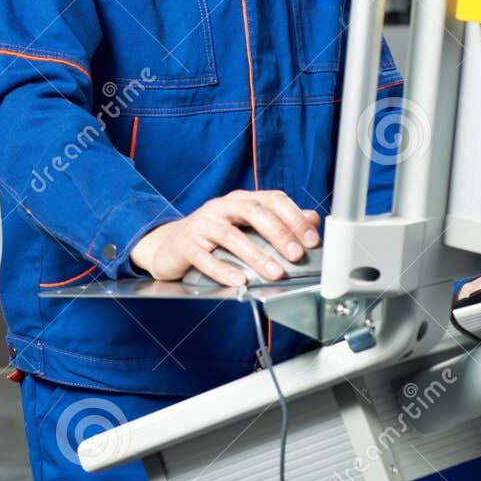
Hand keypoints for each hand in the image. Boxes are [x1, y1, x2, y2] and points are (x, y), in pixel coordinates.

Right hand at [129, 190, 322, 285]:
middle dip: (278, 233)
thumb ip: (277, 221)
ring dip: (256, 255)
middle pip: (252, 212)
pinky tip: (239, 281)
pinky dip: (223, 270)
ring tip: (275, 273)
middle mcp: (220, 208)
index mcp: (239, 200)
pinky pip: (204, 257)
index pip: (271, 199)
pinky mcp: (185, 245)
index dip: (294, 217)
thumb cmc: (212, 236)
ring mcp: (201, 225)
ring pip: (230, 236)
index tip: (311, 239)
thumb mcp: (245, 226)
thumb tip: (312, 219)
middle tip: (296, 255)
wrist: (168, 246)